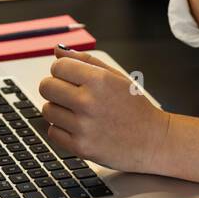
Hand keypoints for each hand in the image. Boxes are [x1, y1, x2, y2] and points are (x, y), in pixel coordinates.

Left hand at [38, 46, 170, 173]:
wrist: (152, 141)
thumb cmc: (135, 107)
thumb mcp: (116, 76)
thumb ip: (85, 60)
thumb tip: (58, 50)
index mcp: (98, 80)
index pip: (57, 66)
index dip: (61, 70)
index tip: (69, 77)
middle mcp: (88, 102)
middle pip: (46, 87)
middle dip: (54, 87)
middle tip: (69, 94)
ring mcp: (83, 126)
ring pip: (47, 110)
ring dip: (58, 109)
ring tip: (78, 112)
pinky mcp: (80, 147)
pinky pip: (52, 132)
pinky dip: (61, 129)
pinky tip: (78, 127)